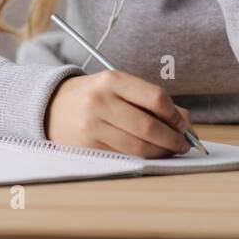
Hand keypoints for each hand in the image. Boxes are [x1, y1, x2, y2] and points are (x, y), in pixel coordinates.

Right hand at [44, 70, 194, 157]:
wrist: (53, 106)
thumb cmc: (96, 95)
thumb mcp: (119, 87)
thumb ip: (152, 100)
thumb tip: (185, 122)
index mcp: (112, 80)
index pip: (155, 98)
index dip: (176, 115)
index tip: (185, 125)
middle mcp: (100, 101)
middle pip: (148, 126)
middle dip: (172, 139)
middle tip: (184, 144)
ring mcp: (92, 125)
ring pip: (137, 146)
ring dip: (161, 152)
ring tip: (170, 151)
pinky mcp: (87, 146)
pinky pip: (124, 156)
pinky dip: (143, 158)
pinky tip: (150, 154)